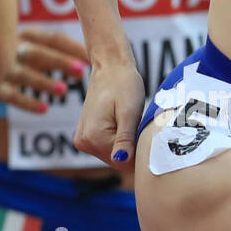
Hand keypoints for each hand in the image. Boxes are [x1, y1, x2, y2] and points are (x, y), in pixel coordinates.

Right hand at [0, 26, 88, 112]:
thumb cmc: (2, 54)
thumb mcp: (20, 44)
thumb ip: (46, 49)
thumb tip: (85, 56)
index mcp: (21, 35)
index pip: (50, 38)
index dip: (72, 48)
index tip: (91, 58)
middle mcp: (10, 48)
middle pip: (37, 52)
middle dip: (60, 61)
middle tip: (81, 70)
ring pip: (24, 74)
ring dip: (43, 82)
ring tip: (63, 91)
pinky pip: (10, 95)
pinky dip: (26, 102)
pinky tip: (43, 109)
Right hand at [73, 54, 144, 170]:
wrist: (110, 67)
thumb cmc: (123, 84)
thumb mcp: (129, 112)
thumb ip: (125, 139)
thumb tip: (122, 161)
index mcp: (93, 137)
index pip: (125, 163)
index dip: (141, 153)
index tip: (148, 135)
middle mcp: (83, 142)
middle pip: (118, 162)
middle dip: (133, 148)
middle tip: (140, 125)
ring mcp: (83, 140)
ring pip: (114, 156)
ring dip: (127, 144)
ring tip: (131, 122)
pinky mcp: (86, 136)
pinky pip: (108, 148)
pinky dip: (120, 140)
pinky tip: (123, 124)